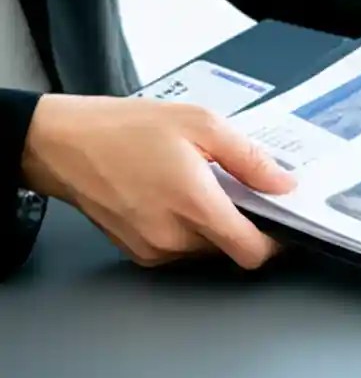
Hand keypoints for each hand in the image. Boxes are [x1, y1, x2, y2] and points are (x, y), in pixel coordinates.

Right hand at [22, 95, 294, 268]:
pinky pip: (181, 249)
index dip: (275, 241)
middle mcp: (174, 237)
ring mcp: (155, 249)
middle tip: (232, 188)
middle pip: (232, 249)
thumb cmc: (123, 129)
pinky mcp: (139, 253)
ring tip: (197, 186)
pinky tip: (174, 197)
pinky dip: (188, 229)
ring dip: (213, 225)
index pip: (253, 252)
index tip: (280, 222)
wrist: (61, 144)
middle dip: (242, 222)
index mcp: (195, 206)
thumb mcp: (199, 124)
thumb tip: (284, 184)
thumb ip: (250, 158)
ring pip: (207, 250)